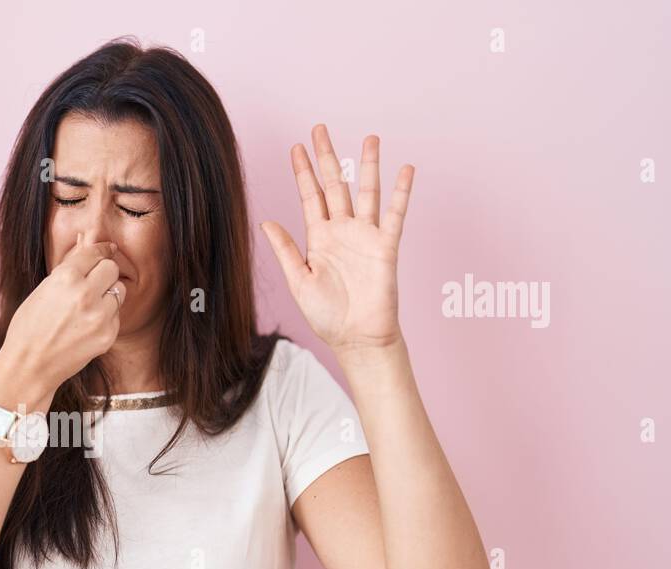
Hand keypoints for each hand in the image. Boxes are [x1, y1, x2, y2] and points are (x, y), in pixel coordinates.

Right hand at [0, 233, 124, 397]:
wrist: (30, 365)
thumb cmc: (29, 327)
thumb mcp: (43, 290)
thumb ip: (68, 271)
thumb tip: (87, 245)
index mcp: (66, 277)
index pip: (94, 253)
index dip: (100, 250)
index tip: (106, 249)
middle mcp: (85, 294)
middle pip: (111, 268)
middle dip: (104, 272)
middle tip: (94, 281)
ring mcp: (99, 316)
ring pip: (119, 291)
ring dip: (108, 294)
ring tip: (89, 307)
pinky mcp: (108, 335)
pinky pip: (116, 316)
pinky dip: (106, 317)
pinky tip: (87, 326)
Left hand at [260, 124, 413, 354]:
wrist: (356, 338)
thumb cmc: (327, 315)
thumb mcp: (298, 281)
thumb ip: (285, 250)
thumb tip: (265, 221)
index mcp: (319, 239)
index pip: (310, 197)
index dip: (302, 172)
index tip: (296, 148)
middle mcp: (342, 231)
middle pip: (335, 185)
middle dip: (327, 157)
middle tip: (320, 128)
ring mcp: (365, 236)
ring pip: (366, 192)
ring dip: (367, 165)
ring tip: (369, 138)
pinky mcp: (386, 247)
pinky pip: (395, 214)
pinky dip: (401, 192)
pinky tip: (404, 169)